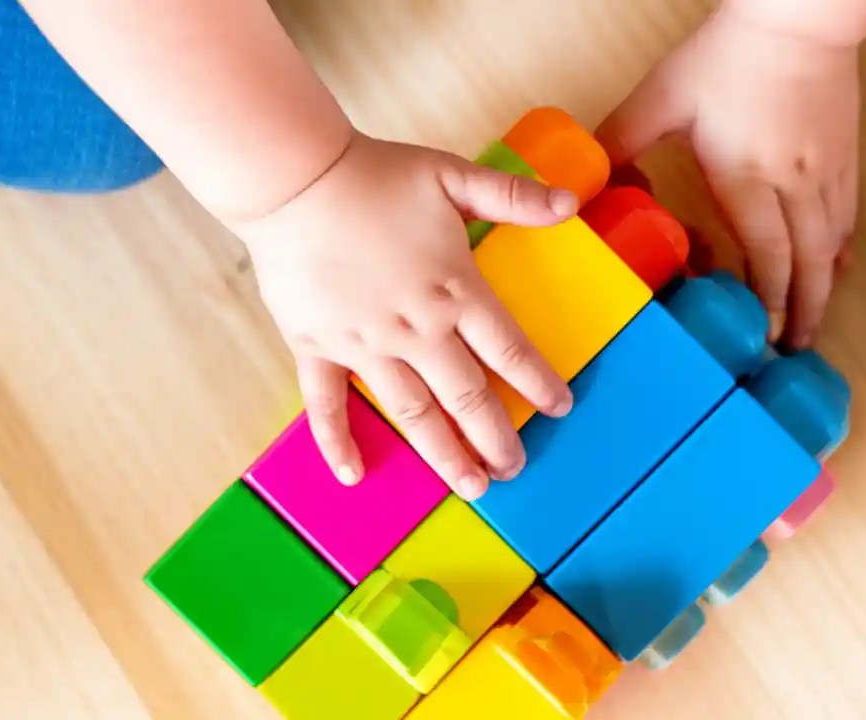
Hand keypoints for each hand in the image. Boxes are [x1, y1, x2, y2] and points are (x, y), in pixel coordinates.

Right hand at [231, 132, 578, 499]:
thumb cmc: (375, 177)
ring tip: (469, 487)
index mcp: (453, 290)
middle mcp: (416, 329)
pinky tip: (355, 475)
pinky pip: (328, 404)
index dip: (537, 382)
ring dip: (443, 455)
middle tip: (513, 471)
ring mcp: (365, 345)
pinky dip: (338, 442)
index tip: (559, 408)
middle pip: (466, 396)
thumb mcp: (452, 175)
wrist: (294, 180)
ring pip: (412, 412)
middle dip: (494, 439)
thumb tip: (572, 201)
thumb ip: (513, 196)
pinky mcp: (317, 348)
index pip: (507, 349)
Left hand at [597, 4, 864, 347]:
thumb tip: (585, 181)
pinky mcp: (844, 156)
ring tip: (811, 323)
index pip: (764, 253)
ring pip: (832, 245)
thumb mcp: (662, 97)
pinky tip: (837, 265)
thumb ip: (620, 141)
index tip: (759, 333)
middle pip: (807, 263)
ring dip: (823, 289)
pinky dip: (841, 249)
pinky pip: (848, 216)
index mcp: (746, 175)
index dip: (764, 297)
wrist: (797, 17)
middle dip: (800, 311)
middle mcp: (793, 184)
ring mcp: (825, 172)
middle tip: (790, 348)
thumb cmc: (727, 55)